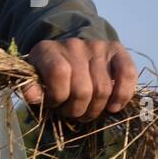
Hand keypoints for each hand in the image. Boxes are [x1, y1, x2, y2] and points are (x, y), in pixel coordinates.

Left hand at [23, 38, 137, 120]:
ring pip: (103, 89)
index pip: (59, 73)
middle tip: (72, 114)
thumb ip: (30, 88)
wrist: (68, 51)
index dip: (58, 96)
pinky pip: (127, 74)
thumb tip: (33, 97)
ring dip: (95, 109)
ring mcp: (97, 46)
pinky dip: (122, 96)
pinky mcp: (117, 50)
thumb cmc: (47, 73)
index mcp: (47, 50)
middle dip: (76, 110)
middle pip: (82, 89)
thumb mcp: (32, 79)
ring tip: (87, 113)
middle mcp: (73, 45)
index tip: (54, 105)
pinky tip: (113, 108)